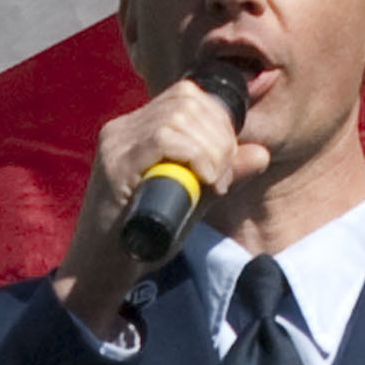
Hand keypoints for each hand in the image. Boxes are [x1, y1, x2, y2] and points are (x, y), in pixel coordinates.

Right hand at [50, 74, 264, 335]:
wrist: (102, 270)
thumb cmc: (145, 236)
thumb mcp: (195, 199)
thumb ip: (223, 173)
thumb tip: (262, 152)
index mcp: (139, 128)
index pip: (187, 94)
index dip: (219, 118)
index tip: (228, 159)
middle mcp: (123, 128)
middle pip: (187, 100)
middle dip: (220, 134)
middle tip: (223, 175)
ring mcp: (116, 143)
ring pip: (178, 116)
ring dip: (210, 149)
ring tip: (213, 182)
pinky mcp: (114, 164)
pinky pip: (164, 139)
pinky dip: (194, 156)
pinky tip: (203, 180)